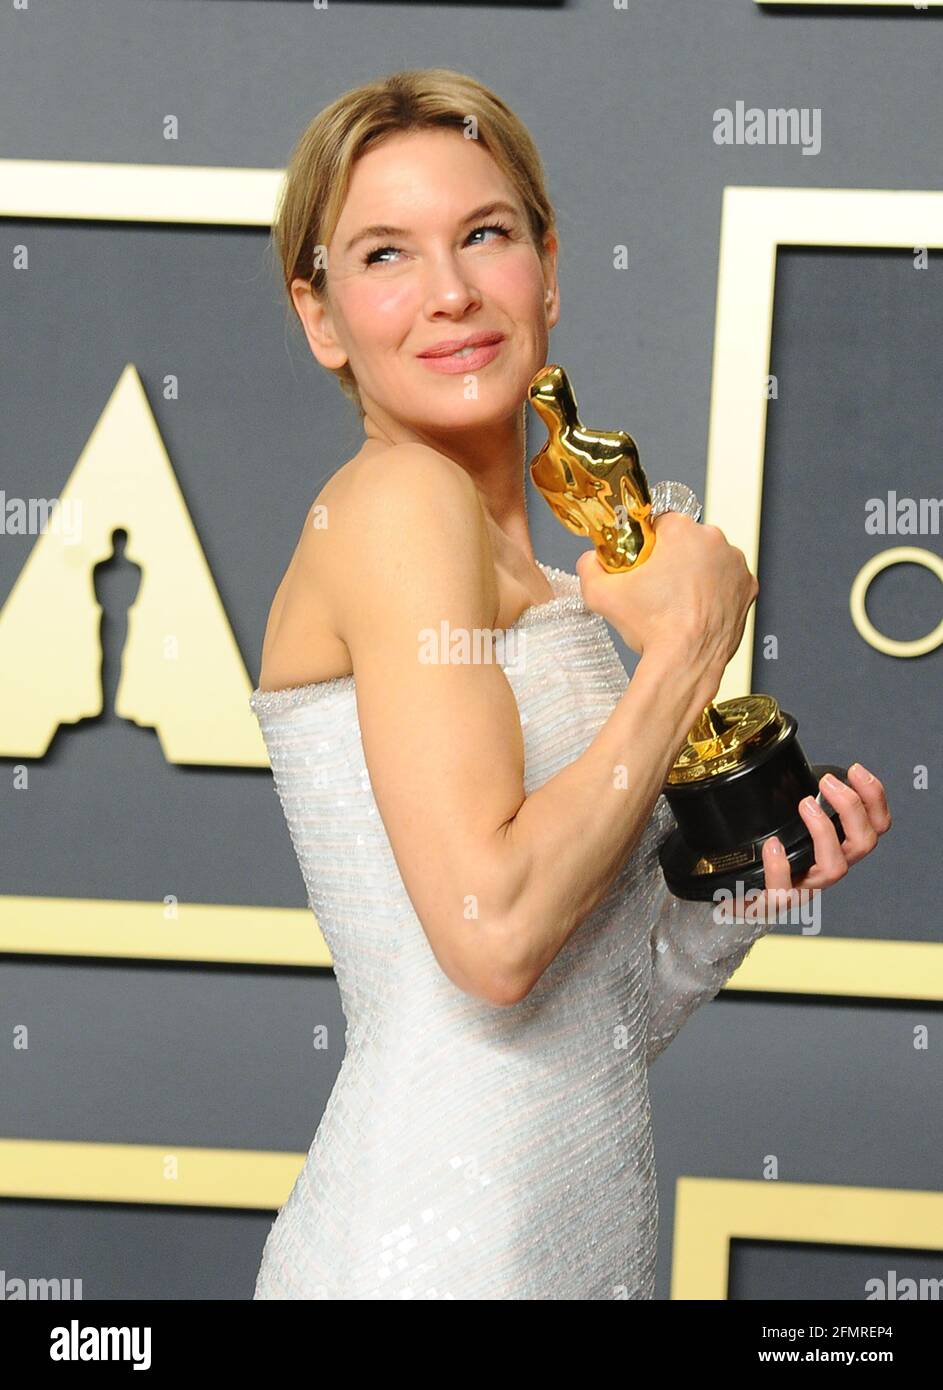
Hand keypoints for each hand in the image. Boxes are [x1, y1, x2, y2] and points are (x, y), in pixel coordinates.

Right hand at [575, 515, 758, 672]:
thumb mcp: (600, 594)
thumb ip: (589, 567)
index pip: (660, 524)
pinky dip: (714, 592)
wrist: (684, 662)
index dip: (647, 545)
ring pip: (708, 560)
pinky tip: (696, 609)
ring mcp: (735, 565)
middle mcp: (715, 541)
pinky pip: (727, 582)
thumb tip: (591, 560)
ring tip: (677, 601)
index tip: (642, 563)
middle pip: (687, 541)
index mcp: (682, 530)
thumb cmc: (653, 628)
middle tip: (657, 587)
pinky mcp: (748, 588)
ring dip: (695, 574)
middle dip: (673, 558)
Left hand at [716, 763, 891, 923]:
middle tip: (827, 783)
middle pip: (864, 843)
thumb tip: (799, 765)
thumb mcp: (786, 819)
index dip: (874, 798)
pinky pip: (783, 893)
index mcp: (836, 846)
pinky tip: (773, 845)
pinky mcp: (772, 904)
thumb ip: (800, 798)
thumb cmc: (762, 853)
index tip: (855, 770)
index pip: (876, 825)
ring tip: (805, 804)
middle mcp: (826, 868)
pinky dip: (780, 867)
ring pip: (834, 869)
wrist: (730, 892)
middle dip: (852, 807)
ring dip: (825, 831)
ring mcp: (803, 888)